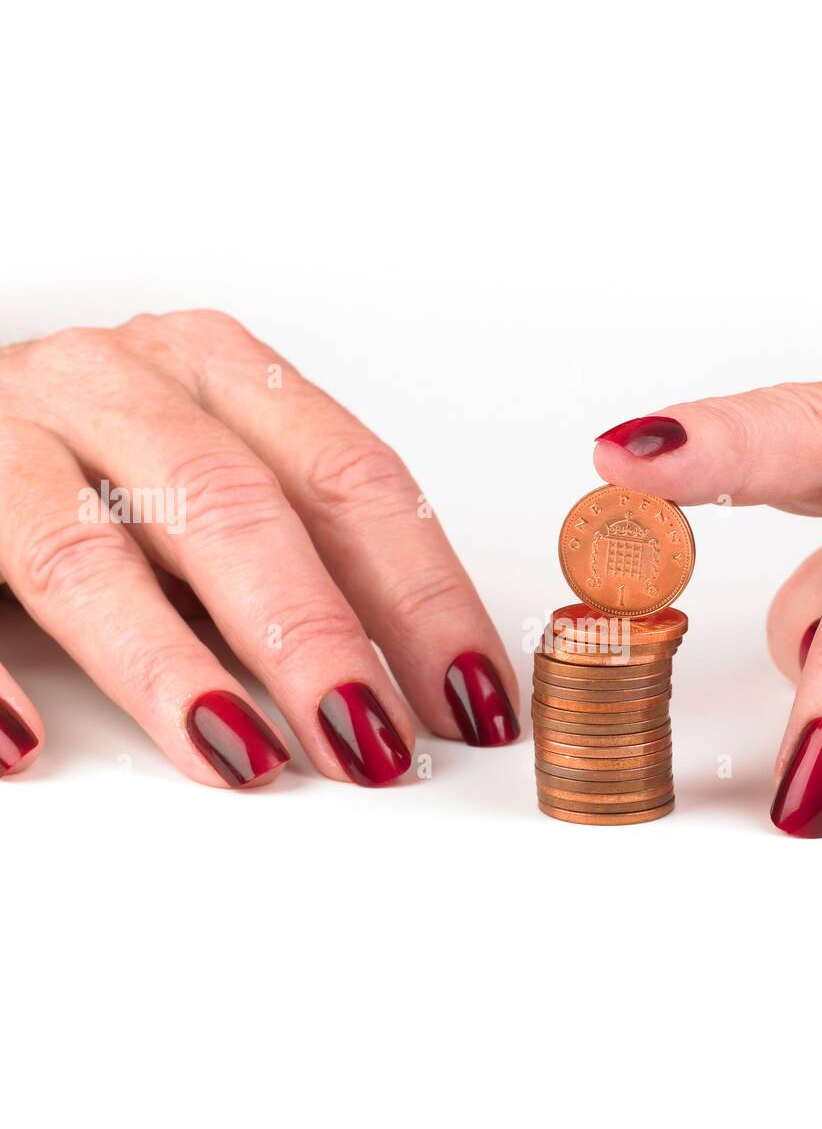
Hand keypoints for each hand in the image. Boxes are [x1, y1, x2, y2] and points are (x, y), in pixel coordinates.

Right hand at [0, 311, 518, 787]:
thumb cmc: (103, 460)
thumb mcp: (218, 489)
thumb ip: (304, 557)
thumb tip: (419, 686)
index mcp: (219, 372)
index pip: (350, 479)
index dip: (420, 593)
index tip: (468, 698)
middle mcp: (116, 383)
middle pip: (232, 505)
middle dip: (311, 636)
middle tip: (369, 742)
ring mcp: (6, 429)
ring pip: (85, 547)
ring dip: (167, 664)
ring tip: (239, 756)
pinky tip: (28, 747)